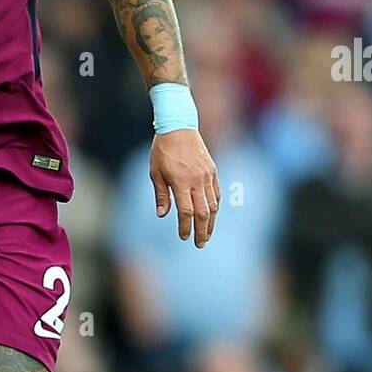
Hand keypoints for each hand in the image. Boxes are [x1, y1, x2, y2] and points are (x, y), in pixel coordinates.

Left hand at [149, 129, 220, 246]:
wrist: (178, 127)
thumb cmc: (162, 150)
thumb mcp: (155, 172)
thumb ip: (161, 195)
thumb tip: (162, 215)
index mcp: (180, 182)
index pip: (186, 212)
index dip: (185, 227)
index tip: (183, 237)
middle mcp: (196, 181)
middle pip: (203, 212)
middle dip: (202, 231)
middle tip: (200, 244)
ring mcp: (207, 176)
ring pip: (213, 204)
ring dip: (211, 222)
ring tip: (208, 234)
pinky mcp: (212, 170)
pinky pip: (216, 192)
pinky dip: (216, 206)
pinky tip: (212, 215)